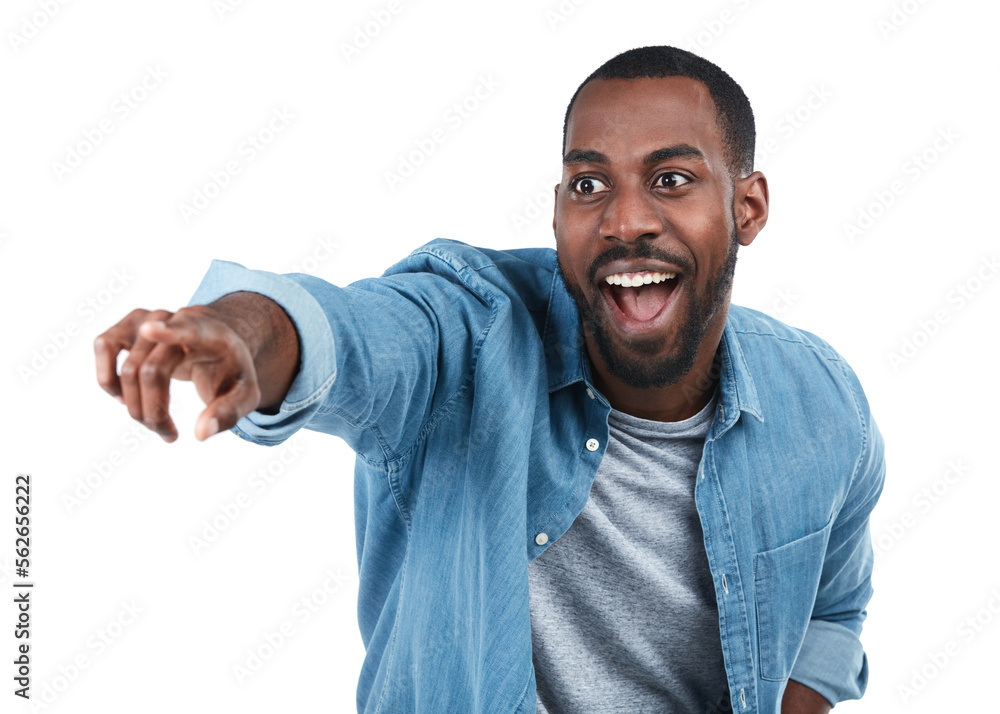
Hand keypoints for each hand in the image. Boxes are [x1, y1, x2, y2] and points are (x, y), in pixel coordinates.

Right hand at [94, 306, 262, 441]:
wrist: (218, 342)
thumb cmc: (230, 370)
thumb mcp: (245, 394)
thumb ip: (228, 413)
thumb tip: (200, 433)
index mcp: (209, 332)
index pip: (188, 328)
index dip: (168, 330)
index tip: (150, 330)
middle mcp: (174, 318)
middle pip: (151, 372)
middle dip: (154, 413)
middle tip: (169, 435)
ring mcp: (147, 318)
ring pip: (126, 369)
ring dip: (133, 406)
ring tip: (153, 420)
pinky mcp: (126, 325)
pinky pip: (104, 347)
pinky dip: (108, 380)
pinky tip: (125, 396)